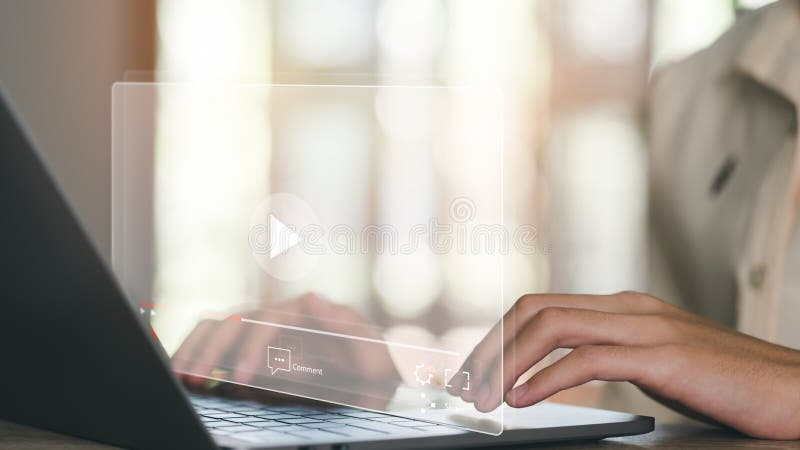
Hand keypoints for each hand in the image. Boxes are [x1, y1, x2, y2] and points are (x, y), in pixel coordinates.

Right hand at [172, 293, 400, 401]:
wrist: (377, 371)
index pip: (267, 322)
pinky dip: (197, 353)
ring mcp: (264, 329)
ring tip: (181, 376)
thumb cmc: (376, 364)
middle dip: (210, 351)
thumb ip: (348, 327)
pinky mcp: (255, 347)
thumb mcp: (376, 350)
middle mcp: (279, 315)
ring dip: (196, 349)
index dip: (252, 349)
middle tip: (194, 379)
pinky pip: (218, 342)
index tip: (243, 378)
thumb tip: (312, 297)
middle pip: (234, 322)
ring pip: (218, 327)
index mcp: (305, 311)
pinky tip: (185, 372)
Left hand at [449, 291, 799, 439]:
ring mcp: (645, 327)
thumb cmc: (726, 382)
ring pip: (552, 325)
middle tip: (465, 386)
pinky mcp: (663, 357)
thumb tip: (559, 372)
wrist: (794, 390)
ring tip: (484, 395)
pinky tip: (524, 398)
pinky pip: (588, 358)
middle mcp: (628, 308)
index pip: (540, 308)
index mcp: (622, 307)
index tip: (475, 371)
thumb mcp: (654, 363)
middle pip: (534, 310)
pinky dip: (545, 377)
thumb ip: (610, 356)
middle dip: (491, 347)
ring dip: (507, 360)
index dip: (499, 337)